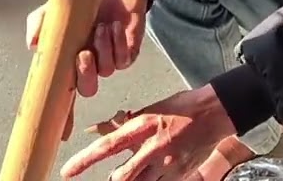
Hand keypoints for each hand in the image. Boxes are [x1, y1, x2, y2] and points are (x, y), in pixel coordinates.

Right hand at [26, 0, 148, 133]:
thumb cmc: (84, 3)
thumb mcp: (55, 11)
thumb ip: (40, 25)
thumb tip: (33, 44)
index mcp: (69, 64)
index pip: (64, 98)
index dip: (62, 118)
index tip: (60, 135)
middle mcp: (89, 68)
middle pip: (87, 89)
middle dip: (84, 74)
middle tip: (83, 52)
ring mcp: (110, 61)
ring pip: (106, 71)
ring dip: (102, 48)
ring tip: (101, 27)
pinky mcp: (129, 53)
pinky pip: (123, 60)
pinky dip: (117, 43)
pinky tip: (115, 27)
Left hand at [61, 85, 235, 179]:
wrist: (214, 114)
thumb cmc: (181, 109)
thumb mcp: (149, 110)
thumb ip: (122, 125)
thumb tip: (94, 129)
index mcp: (144, 126)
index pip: (108, 145)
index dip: (85, 160)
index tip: (68, 171)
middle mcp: (154, 147)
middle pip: (122, 177)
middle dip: (114, 180)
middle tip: (114, 176)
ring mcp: (168, 164)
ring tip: (135, 173)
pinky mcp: (180, 175)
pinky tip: (152, 175)